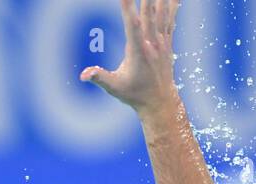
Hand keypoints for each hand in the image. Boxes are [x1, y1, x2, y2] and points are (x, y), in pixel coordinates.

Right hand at [80, 0, 180, 114]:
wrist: (160, 102)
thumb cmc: (135, 95)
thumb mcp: (115, 88)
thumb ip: (99, 78)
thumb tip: (83, 75)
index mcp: (138, 52)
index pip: (131, 26)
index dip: (128, 8)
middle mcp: (152, 44)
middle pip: (149, 14)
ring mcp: (162, 42)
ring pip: (162, 14)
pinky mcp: (167, 43)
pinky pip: (170, 19)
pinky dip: (172, 6)